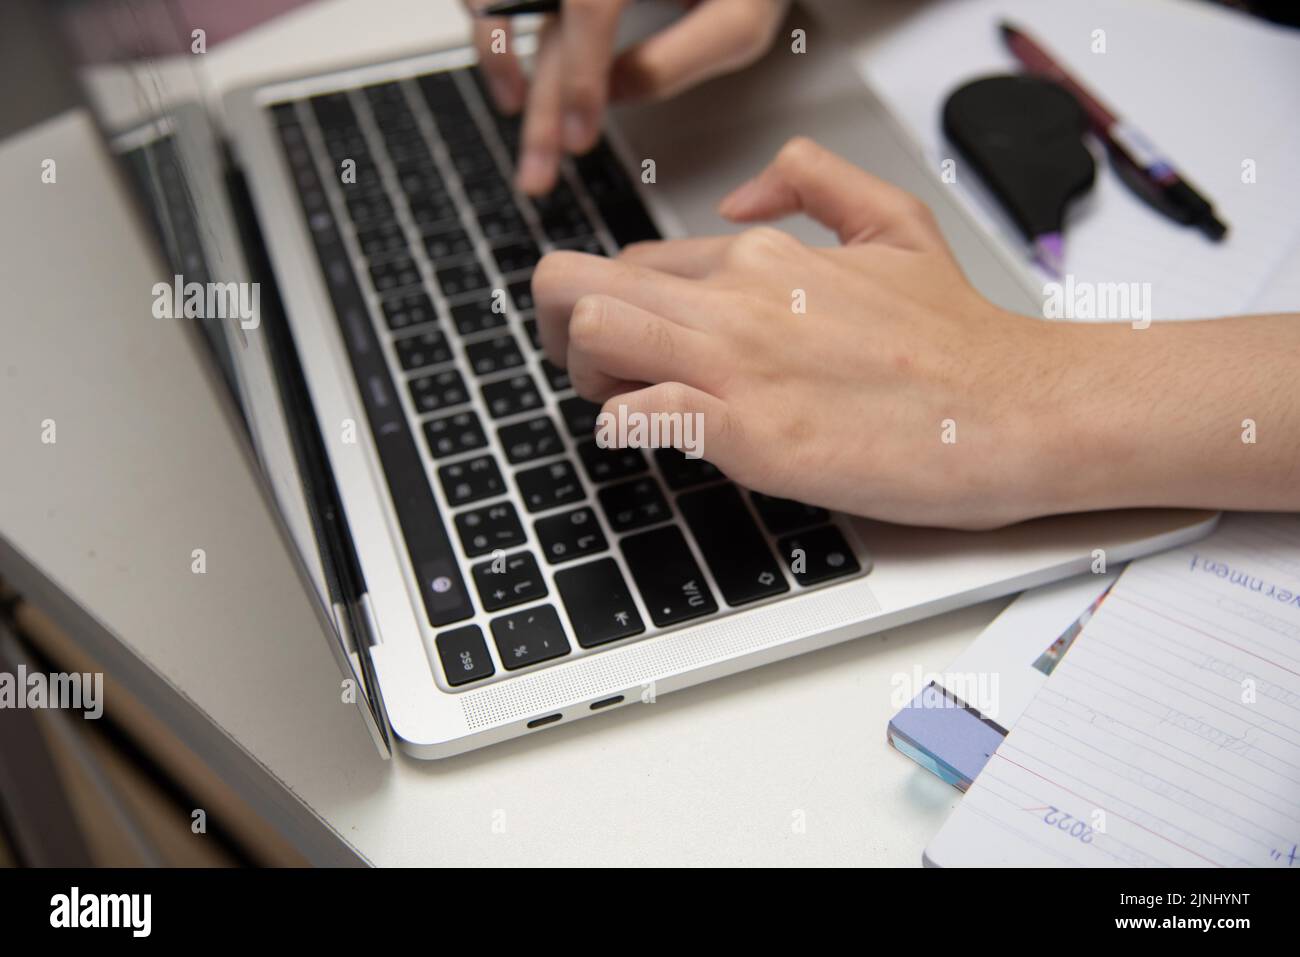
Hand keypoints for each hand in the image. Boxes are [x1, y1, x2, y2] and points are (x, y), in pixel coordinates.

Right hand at [468, 0, 789, 194]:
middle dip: (539, 105)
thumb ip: (681, 57)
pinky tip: (511, 77)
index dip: (579, 76)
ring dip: (499, 63)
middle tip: (539, 174)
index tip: (580, 137)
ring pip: (502, 3)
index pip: (590, 6)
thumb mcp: (742, 19)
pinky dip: (493, 31)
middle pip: (545, 22)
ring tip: (514, 116)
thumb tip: (617, 93)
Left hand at [532, 137, 1087, 529]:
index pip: (633, 267)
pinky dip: (630, 429)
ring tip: (633, 406)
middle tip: (602, 373)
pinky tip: (668, 441)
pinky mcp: (751, 431)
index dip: (620, 312)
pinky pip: (637, 415)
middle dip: (560, 330)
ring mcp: (737, 361)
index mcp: (759, 256)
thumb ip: (813, 182)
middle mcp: (735, 296)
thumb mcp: (895, 220)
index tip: (645, 352)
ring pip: (589, 332)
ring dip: (585, 375)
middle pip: (575, 283)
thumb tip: (740, 196)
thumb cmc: (959, 338)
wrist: (1019, 408)